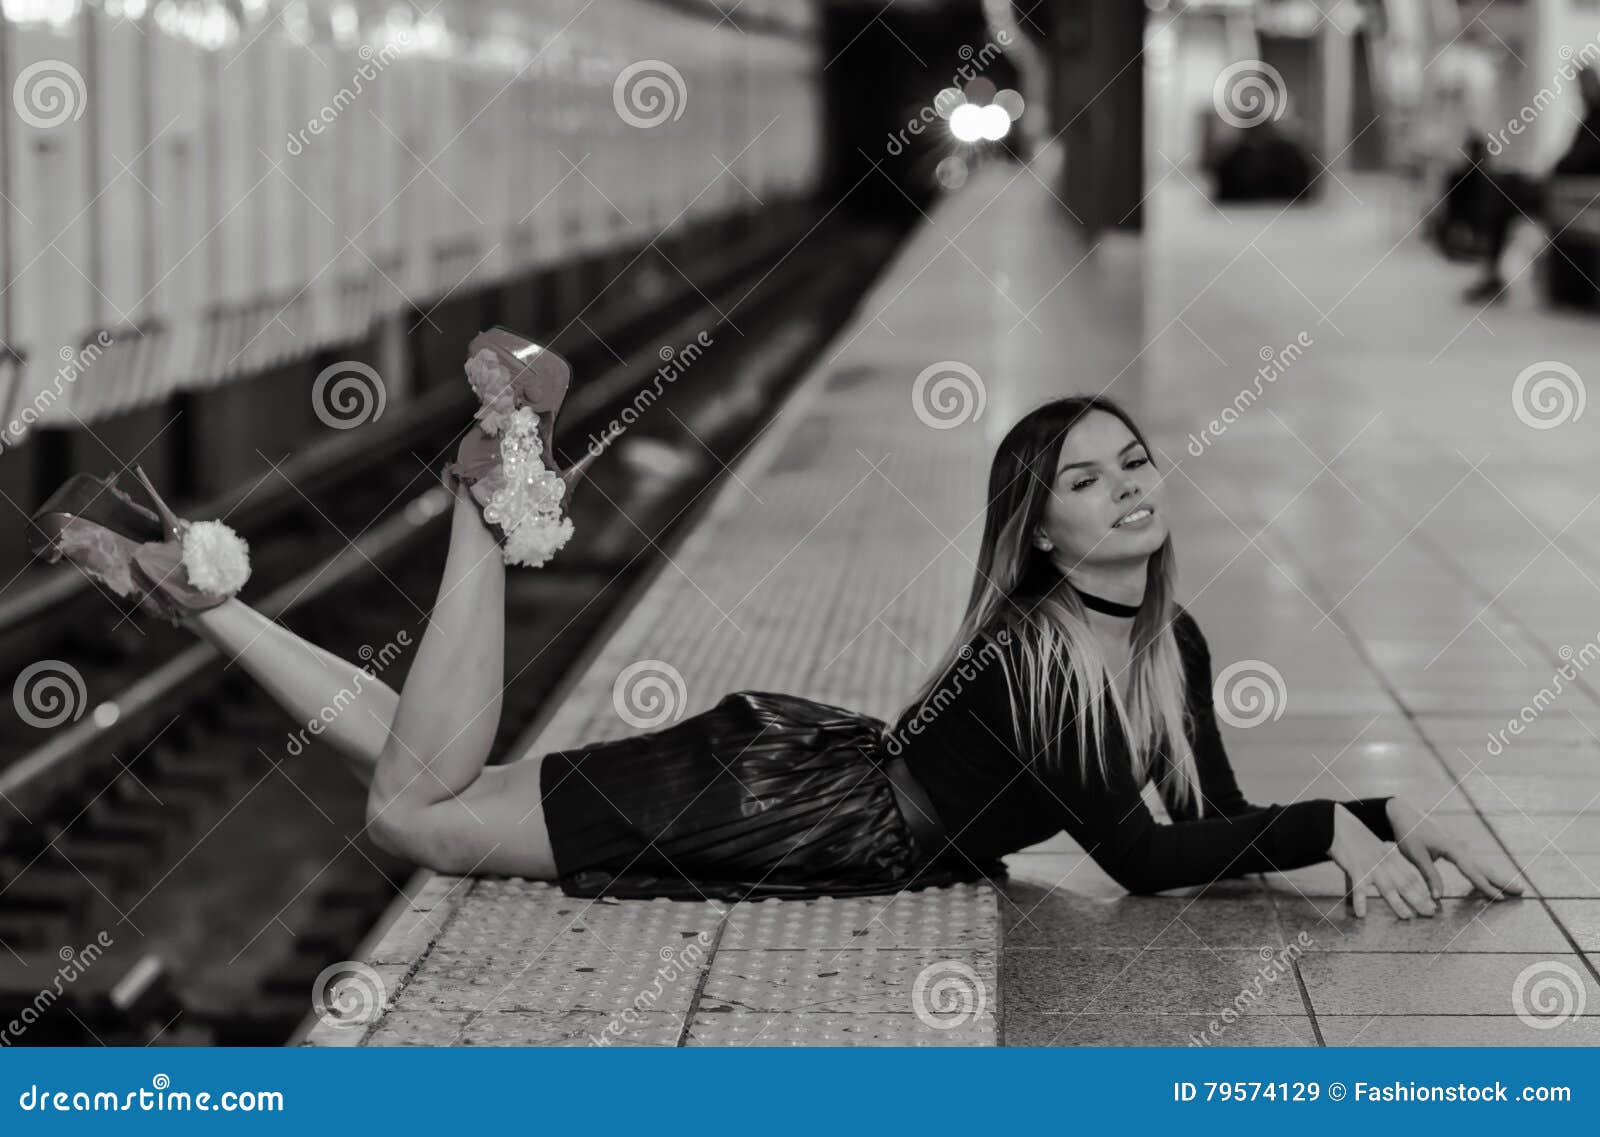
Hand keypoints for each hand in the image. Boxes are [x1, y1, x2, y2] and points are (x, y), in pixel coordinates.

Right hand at [1328, 804, 1436, 918]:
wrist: (1338, 825)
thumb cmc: (1356, 838)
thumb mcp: (1376, 848)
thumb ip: (1387, 861)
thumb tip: (1395, 876)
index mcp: (1391, 857)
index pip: (1412, 876)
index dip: (1424, 890)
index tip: (1433, 903)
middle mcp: (1385, 863)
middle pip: (1406, 884)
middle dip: (1420, 900)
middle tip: (1431, 913)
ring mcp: (1370, 866)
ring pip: (1388, 888)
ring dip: (1399, 904)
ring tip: (1408, 917)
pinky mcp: (1355, 869)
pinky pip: (1358, 889)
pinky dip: (1360, 902)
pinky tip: (1361, 914)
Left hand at [1385, 798, 1524, 901]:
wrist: (1403, 814)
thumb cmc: (1408, 833)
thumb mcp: (1415, 855)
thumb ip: (1429, 876)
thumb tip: (1438, 898)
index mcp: (1451, 848)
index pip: (1471, 871)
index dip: (1485, 886)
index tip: (1500, 898)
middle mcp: (1459, 847)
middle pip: (1483, 867)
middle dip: (1502, 880)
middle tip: (1522, 891)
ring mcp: (1458, 847)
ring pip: (1481, 864)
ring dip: (1496, 877)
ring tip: (1514, 887)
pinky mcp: (1454, 848)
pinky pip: (1473, 863)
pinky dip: (1484, 872)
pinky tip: (1491, 879)